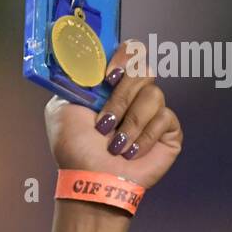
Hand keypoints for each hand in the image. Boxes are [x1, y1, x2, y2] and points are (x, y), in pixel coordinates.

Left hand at [45, 40, 183, 189]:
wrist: (91, 179)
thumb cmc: (74, 149)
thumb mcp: (63, 108)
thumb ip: (75, 78)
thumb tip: (85, 55)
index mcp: (109, 85)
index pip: (128, 52)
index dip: (123, 57)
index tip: (109, 76)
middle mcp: (132, 94)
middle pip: (143, 69)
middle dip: (120, 98)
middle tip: (105, 124)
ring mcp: (152, 111)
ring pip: (154, 94)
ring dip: (129, 123)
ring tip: (115, 145)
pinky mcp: (168, 130)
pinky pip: (165, 117)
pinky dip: (143, 138)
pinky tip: (131, 153)